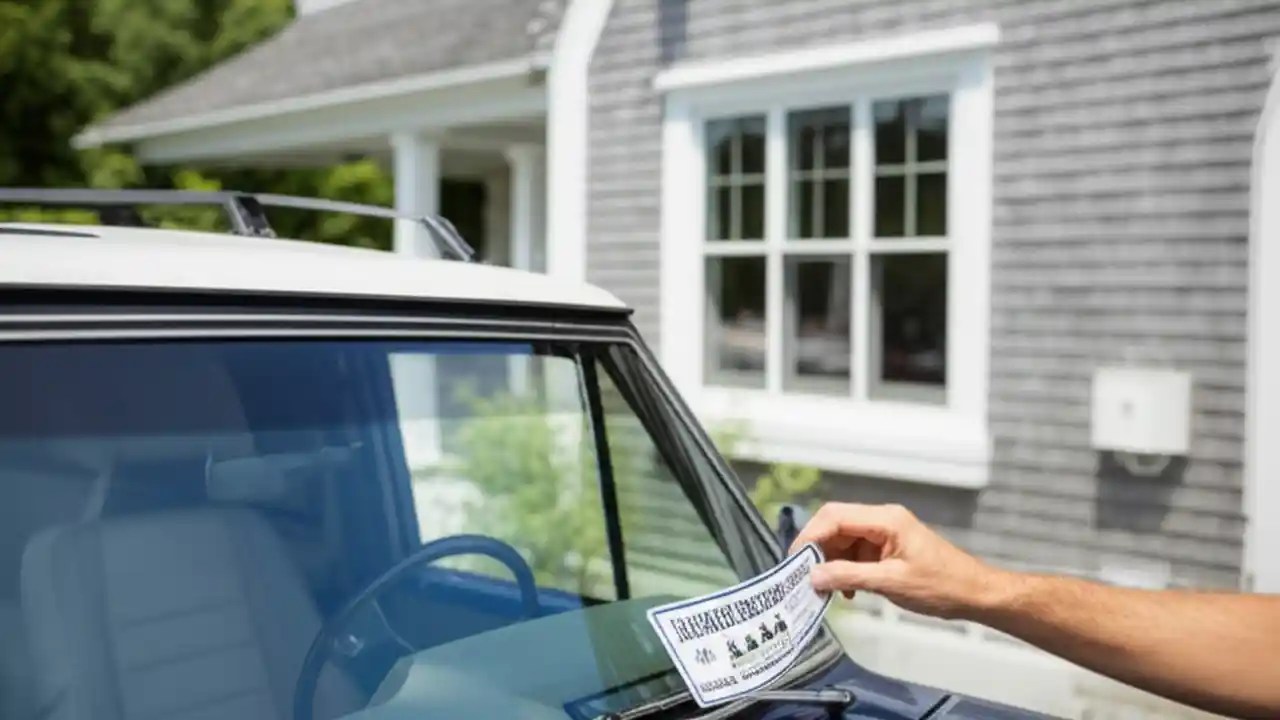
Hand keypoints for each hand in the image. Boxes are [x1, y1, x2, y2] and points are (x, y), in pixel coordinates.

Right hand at [789, 502, 1005, 619]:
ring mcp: (885, 533)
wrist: (975, 593)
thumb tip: (812, 577)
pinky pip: (857, 553)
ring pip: (844, 540)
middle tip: (803, 575)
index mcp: (885, 519)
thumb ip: (849, 576)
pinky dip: (846, 569)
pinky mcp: (888, 548)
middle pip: (836, 524)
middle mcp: (882, 520)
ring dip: (831, 563)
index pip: (834, 516)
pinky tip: (847, 591)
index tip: (794, 561)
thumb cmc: (941, 586)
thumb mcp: (891, 583)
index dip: (809, 536)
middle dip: (817, 549)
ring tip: (824, 589)